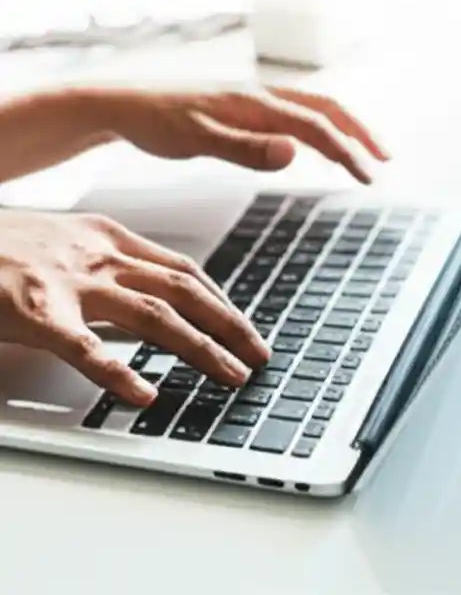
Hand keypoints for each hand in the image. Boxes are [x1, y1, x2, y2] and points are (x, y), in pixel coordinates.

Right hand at [0, 210, 269, 405]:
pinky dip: (118, 373)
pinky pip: (85, 347)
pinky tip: (144, 395)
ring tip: (231, 376)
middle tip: (259, 355)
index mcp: (105, 235)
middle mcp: (96, 253)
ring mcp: (66, 279)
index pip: (183, 269)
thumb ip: (103, 269)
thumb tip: (148, 300)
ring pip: (154, 314)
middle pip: (185, 289)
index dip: (222, 300)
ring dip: (201, 347)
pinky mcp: (31, 309)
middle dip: (230, 324)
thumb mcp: (59, 245)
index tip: (246, 325)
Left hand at [92, 86, 389, 182]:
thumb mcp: (197, 139)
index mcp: (257, 102)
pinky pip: (296, 113)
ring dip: (345, 129)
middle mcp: (263, 95)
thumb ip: (246, 148)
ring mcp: (256, 99)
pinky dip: (321, 128)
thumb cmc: (155, 122)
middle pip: (327, 108)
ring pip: (315, 108)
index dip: (348, 150)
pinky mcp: (246, 107)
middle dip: (360, 134)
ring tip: (366, 153)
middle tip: (385, 161)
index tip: (370, 176)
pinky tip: (320, 148)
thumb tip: (296, 153)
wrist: (122, 103)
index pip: (317, 126)